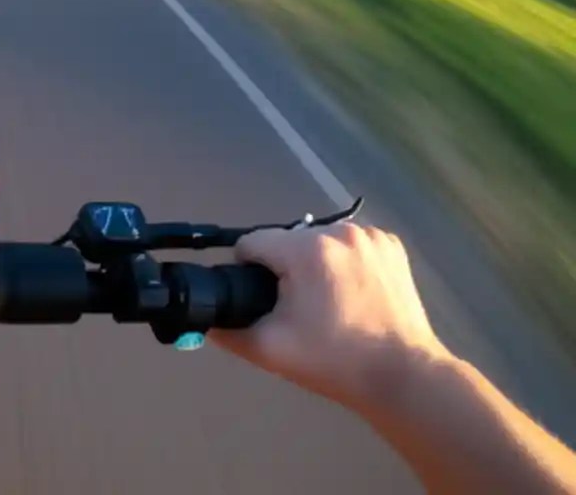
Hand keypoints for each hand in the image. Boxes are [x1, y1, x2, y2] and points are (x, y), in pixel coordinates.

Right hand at [210, 223, 450, 408]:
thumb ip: (227, 330)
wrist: (403, 376)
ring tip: (327, 304)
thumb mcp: (268, 349)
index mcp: (306, 249)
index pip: (252, 243)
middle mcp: (339, 231)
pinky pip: (350, 246)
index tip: (262, 301)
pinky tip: (352, 293)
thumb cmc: (333, 361)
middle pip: (287, 241)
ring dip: (314, 264)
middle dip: (283, 269)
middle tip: (297, 311)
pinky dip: (344, 263)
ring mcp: (371, 236)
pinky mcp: (392, 246)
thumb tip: (205, 318)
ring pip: (318, 242)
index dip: (247, 272)